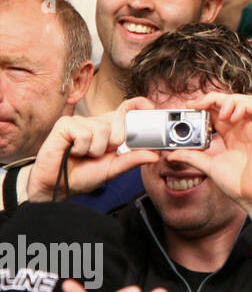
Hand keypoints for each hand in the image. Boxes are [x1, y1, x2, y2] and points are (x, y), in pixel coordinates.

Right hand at [27, 99, 160, 201]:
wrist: (57, 186)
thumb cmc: (81, 176)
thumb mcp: (112, 169)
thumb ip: (132, 160)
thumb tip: (155, 155)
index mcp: (108, 129)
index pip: (125, 110)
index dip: (138, 105)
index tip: (150, 108)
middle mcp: (95, 122)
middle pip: (119, 119)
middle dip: (116, 141)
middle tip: (100, 153)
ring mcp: (80, 122)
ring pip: (103, 130)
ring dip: (95, 150)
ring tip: (83, 155)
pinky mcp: (65, 125)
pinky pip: (85, 134)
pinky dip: (81, 148)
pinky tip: (72, 152)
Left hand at [159, 92, 251, 218]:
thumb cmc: (238, 184)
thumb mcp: (209, 167)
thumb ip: (192, 157)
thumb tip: (172, 154)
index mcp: (230, 135)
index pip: (218, 111)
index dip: (205, 104)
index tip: (190, 106)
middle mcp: (242, 129)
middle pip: (230, 101)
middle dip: (214, 98)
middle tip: (199, 105)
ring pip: (245, 100)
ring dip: (230, 100)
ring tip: (220, 113)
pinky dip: (244, 106)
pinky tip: (233, 117)